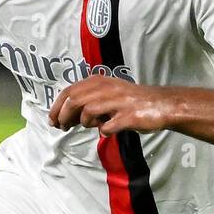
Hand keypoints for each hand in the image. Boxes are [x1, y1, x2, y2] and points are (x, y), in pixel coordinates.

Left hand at [48, 77, 171, 135]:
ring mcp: (118, 102)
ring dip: (85, 122)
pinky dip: (104, 131)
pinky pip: (107, 127)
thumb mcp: (106, 96)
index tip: (52, 121)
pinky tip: (108, 130)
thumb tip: (64, 119)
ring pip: (88, 112)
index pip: (69, 92)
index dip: (56, 107)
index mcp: (98, 82)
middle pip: (74, 101)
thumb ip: (86, 104)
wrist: (161, 104)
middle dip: (63, 116)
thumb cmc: (130, 102)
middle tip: (62, 128)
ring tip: (92, 125)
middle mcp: (106, 88)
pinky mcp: (128, 116)